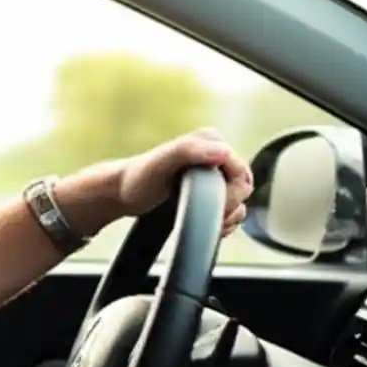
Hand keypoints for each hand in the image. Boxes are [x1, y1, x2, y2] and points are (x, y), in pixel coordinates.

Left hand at [115, 129, 253, 237]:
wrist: (123, 193)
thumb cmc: (138, 178)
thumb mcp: (160, 163)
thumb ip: (188, 151)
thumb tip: (223, 152)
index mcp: (210, 140)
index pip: (241, 173)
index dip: (230, 195)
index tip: (208, 207)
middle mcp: (215, 154)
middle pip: (243, 189)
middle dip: (228, 208)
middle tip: (203, 216)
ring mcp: (214, 174)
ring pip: (239, 202)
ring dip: (226, 218)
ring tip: (201, 221)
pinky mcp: (210, 192)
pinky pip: (231, 210)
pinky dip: (222, 222)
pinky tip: (204, 225)